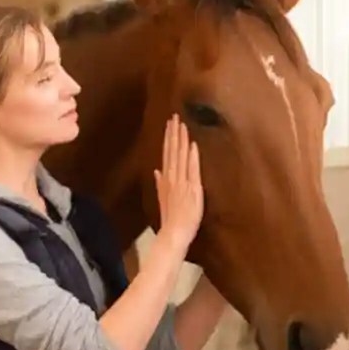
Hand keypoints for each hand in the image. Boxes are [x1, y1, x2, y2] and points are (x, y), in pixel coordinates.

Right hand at [154, 114, 202, 248]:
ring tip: (181, 124)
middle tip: (175, 116)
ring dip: (181, 140)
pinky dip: (191, 157)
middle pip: (172, 151)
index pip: (167, 154)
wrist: (174, 233)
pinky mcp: (192, 189)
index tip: (169, 125)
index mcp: (166, 180)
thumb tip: (156, 171)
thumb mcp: (163, 200)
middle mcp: (172, 178)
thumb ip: (160, 184)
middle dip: (173, 133)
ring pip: (180, 157)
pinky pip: (192, 170)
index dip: (169, 139)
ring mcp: (182, 182)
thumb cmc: (171, 219)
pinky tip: (192, 144)